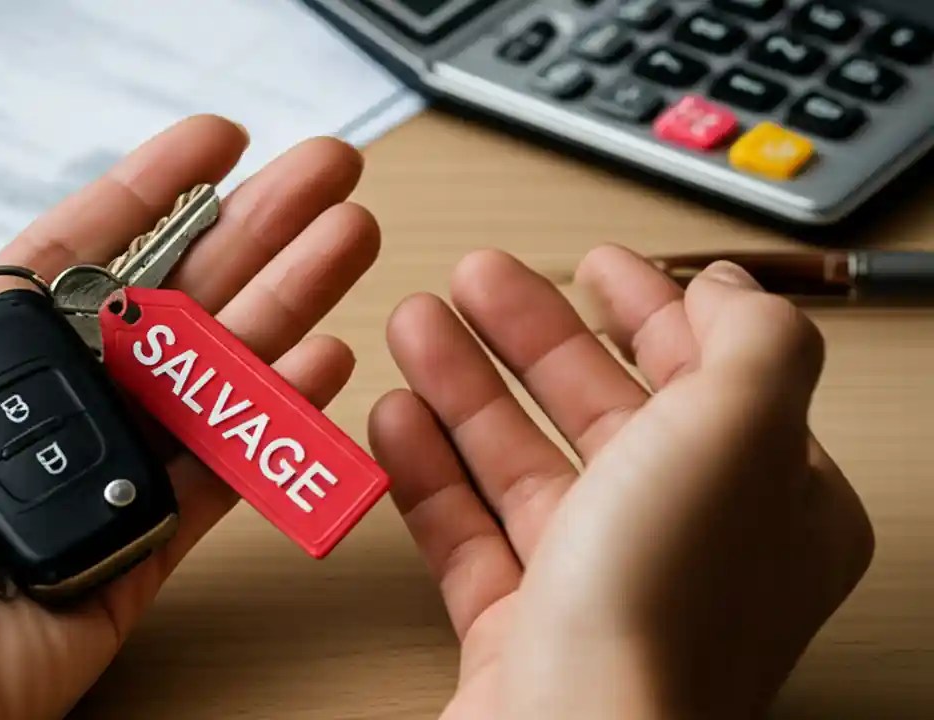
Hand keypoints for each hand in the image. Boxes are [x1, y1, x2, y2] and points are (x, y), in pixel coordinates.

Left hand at [0, 116, 379, 718]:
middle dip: (254, 229)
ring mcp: (99, 479)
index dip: (155, 194)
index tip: (219, 145)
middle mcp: (49, 413)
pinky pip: (221, 473)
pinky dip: (274, 418)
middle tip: (322, 175)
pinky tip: (321, 359)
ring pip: (212, 374)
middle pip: (174, 301)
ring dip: (287, 300)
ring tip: (349, 238)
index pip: (86, 256)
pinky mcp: (137, 554)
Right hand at [369, 247, 873, 718]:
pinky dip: (428, 471)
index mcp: (768, 500)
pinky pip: (466, 533)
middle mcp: (686, 547)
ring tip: (416, 327)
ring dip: (465, 389)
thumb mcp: (739, 432)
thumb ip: (754, 340)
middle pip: (602, 410)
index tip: (595, 263)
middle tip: (476, 280)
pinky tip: (395, 418)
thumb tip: (729, 292)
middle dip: (534, 335)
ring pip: (523, 466)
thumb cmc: (662, 612)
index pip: (710, 375)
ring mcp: (598, 589)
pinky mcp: (519, 630)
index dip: (651, 306)